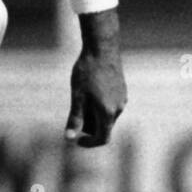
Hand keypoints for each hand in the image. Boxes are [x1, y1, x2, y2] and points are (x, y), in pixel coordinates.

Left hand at [65, 12, 126, 147]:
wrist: (102, 48)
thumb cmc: (87, 72)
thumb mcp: (77, 96)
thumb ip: (75, 118)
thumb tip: (69, 138)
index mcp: (108, 112)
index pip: (102, 138)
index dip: (89, 143)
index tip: (77, 140)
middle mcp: (118, 108)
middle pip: (104, 127)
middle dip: (89, 125)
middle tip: (75, 109)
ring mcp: (122, 99)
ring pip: (107, 115)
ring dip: (94, 114)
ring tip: (81, 96)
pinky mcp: (122, 90)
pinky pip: (110, 105)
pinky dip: (99, 105)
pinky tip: (90, 89)